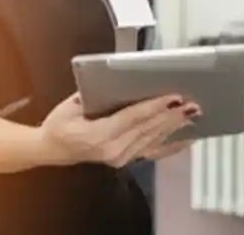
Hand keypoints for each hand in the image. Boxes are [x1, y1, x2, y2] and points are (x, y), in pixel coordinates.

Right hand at [38, 92, 199, 167]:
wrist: (52, 149)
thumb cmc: (59, 125)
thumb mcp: (69, 105)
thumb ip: (93, 95)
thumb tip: (117, 82)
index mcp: (99, 136)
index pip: (132, 118)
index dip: (154, 107)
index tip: (172, 97)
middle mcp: (113, 150)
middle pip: (148, 129)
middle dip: (171, 115)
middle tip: (190, 103)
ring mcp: (121, 157)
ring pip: (153, 139)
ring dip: (174, 126)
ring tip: (191, 114)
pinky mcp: (126, 159)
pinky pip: (153, 152)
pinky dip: (172, 145)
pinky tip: (187, 138)